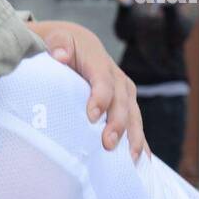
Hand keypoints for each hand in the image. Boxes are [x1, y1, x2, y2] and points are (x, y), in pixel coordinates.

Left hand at [38, 22, 145, 160]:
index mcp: (98, 61)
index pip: (102, 80)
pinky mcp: (125, 104)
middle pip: (122, 101)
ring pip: (134, 114)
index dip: (99, 97)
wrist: (77, 43)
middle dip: (117, 123)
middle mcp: (116, 77)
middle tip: (108, 144)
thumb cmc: (61, 45)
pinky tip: (142, 160)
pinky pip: (135, 123)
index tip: (91, 117)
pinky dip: (140, 141)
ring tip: (131, 158)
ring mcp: (124, 92)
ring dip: (133, 137)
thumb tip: (61, 56)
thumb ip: (58, 45)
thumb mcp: (56, 38)